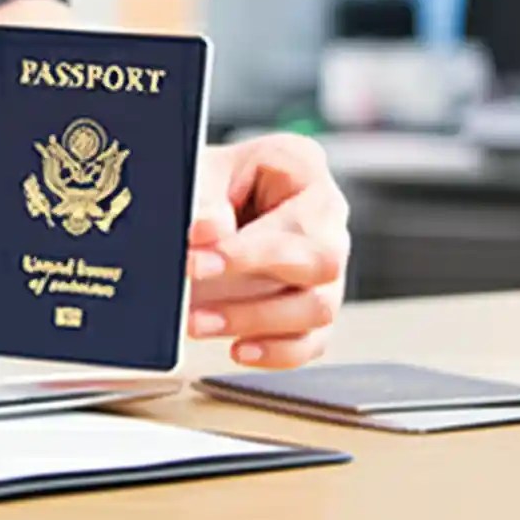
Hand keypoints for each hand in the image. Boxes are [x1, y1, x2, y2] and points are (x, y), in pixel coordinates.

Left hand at [185, 134, 349, 368]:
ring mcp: (325, 265)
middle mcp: (327, 217)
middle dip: (251, 288)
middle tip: (191, 302)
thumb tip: (208, 232)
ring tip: (196, 324)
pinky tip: (237, 350)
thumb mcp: (198, 171)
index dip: (248, 251)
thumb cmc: (207, 178)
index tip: (196, 264)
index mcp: (303, 168)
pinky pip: (312, 340)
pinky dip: (277, 352)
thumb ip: (203, 199)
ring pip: (317, 307)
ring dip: (253, 322)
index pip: (296, 220)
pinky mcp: (313, 304)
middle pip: (320, 264)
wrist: (202, 199)